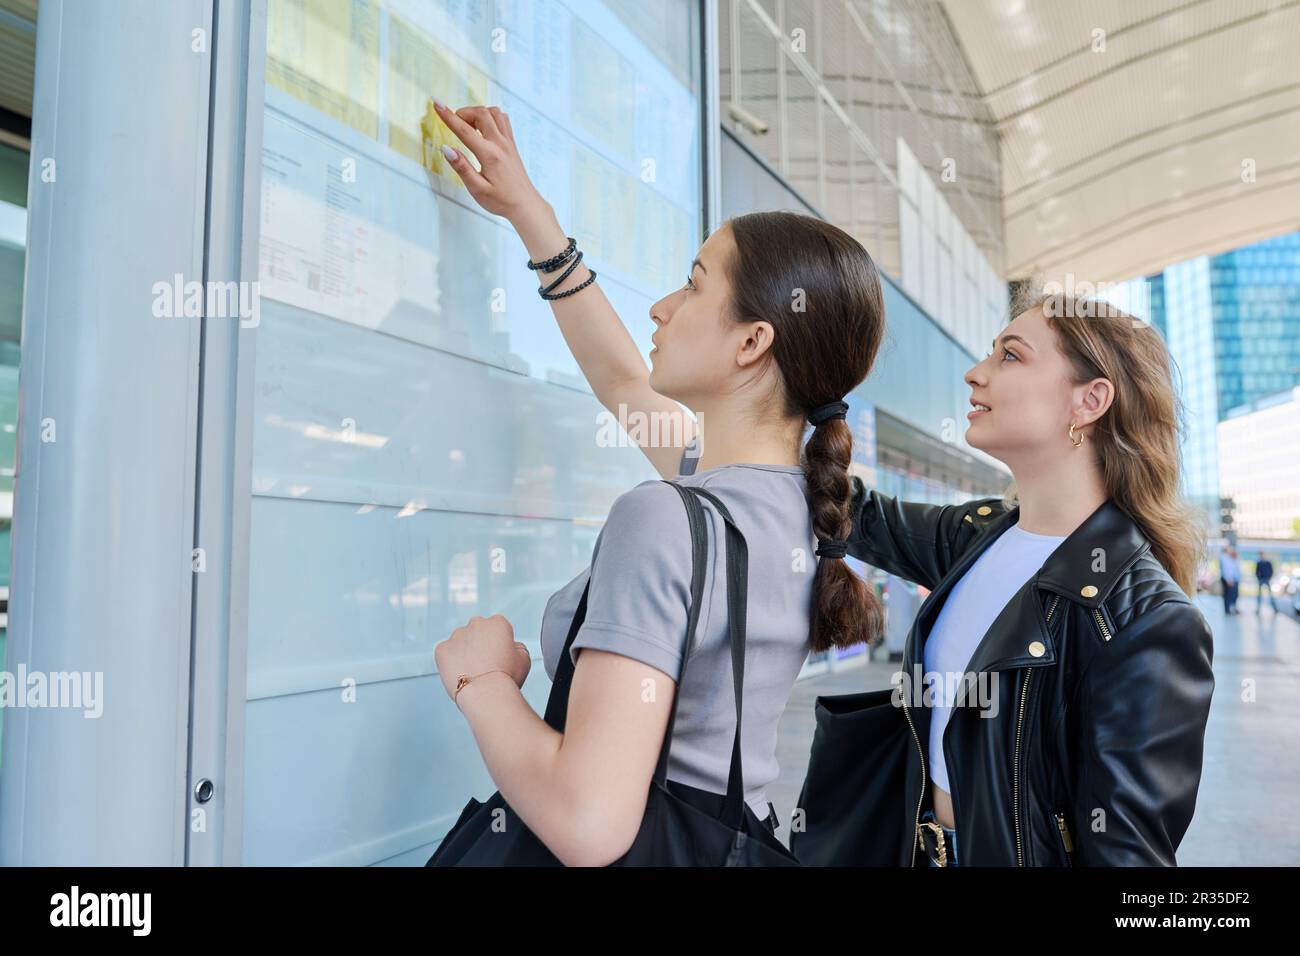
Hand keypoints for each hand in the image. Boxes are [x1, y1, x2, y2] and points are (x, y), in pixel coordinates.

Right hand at [430, 101, 545, 221]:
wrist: (525, 205)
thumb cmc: (501, 200)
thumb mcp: (477, 189)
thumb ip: (461, 167)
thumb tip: (446, 149)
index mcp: (489, 155)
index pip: (464, 130)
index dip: (448, 116)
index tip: (436, 104)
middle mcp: (501, 144)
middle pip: (481, 113)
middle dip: (464, 113)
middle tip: (454, 124)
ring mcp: (508, 142)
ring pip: (494, 112)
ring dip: (478, 113)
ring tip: (468, 126)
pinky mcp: (512, 144)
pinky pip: (503, 120)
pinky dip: (490, 116)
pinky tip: (483, 128)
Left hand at [435, 613, 531, 704]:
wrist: (486, 694)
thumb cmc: (507, 678)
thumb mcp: (524, 659)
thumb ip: (517, 646)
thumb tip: (511, 646)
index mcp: (497, 622)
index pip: (497, 628)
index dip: (499, 644)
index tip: (500, 658)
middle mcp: (476, 624)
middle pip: (477, 631)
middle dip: (480, 643)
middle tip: (485, 665)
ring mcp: (457, 635)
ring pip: (460, 641)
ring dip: (465, 652)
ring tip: (472, 673)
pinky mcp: (442, 649)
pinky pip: (446, 653)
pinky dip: (450, 662)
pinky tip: (460, 674)